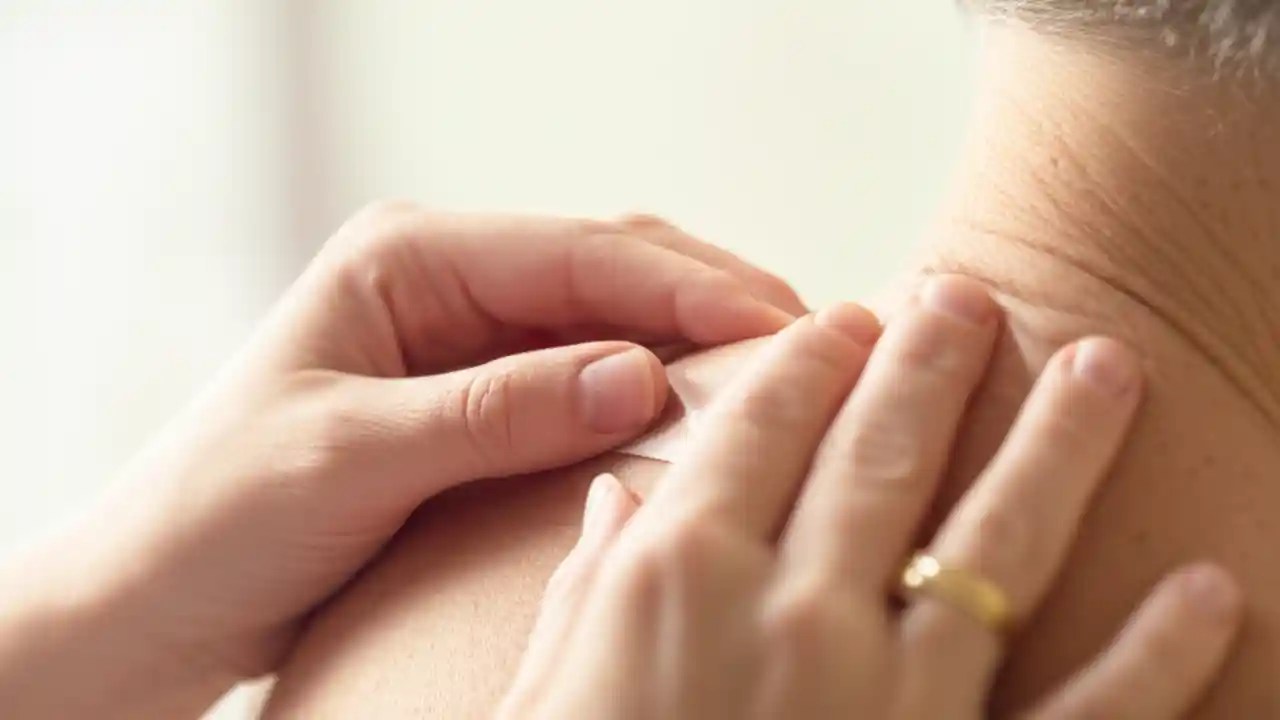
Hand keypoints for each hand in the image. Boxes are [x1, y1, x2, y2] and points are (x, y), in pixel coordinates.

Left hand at [0, 205, 803, 717]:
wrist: (152, 600)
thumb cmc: (217, 517)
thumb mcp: (355, 456)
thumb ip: (498, 412)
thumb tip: (640, 376)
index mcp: (407, 258)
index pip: (581, 253)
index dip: (689, 287)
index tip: (783, 326)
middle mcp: (445, 284)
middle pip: (610, 270)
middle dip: (711, 301)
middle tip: (814, 344)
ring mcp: (467, 341)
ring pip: (609, 318)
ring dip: (693, 340)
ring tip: (786, 373)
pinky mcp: (477, 400)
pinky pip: (585, 375)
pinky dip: (651, 388)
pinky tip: (705, 411)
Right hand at [502, 276, 1242, 718]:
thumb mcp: (539, 697)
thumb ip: (582, 592)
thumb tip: (615, 503)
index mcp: (679, 580)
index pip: (761, 424)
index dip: (812, 357)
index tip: (848, 316)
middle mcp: (794, 617)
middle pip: (882, 452)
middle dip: (932, 359)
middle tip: (968, 295)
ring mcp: (893, 701)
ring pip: (998, 542)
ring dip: (1060, 445)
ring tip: (1106, 366)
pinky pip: (1083, 714)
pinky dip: (1158, 656)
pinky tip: (1209, 590)